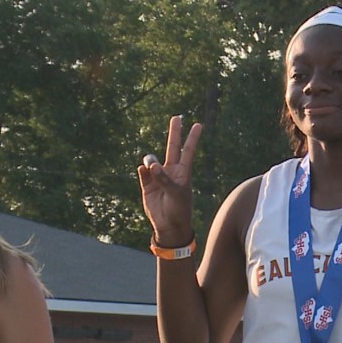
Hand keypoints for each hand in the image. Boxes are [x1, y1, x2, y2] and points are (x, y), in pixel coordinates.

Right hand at [137, 115, 202, 245]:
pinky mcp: (147, 185)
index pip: (188, 151)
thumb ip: (164, 178)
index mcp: (183, 172)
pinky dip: (143, 170)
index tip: (198, 124)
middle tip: (177, 117)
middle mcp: (171, 171)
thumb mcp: (176, 194)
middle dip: (174, 133)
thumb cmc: (179, 209)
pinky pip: (143, 172)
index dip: (192, 138)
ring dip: (151, 160)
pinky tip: (144, 170)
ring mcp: (158, 177)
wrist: (168, 225)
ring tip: (152, 168)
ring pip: (152, 160)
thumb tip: (151, 165)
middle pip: (172, 147)